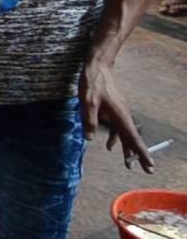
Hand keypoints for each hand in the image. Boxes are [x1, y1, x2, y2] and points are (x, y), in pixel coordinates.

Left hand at [80, 58, 153, 172]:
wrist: (98, 67)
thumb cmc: (93, 84)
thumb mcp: (88, 103)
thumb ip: (90, 121)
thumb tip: (90, 139)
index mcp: (120, 116)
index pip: (133, 138)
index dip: (141, 153)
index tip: (150, 165)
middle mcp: (123, 116)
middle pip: (133, 139)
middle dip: (139, 155)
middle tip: (147, 171)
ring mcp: (120, 112)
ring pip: (126, 134)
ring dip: (127, 148)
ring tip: (129, 163)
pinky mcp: (114, 110)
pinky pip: (118, 127)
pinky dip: (116, 138)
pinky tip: (110, 146)